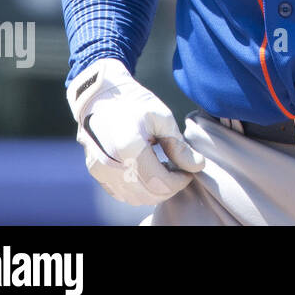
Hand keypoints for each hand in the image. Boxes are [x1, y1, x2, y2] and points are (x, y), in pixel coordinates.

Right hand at [66, 58, 204, 205]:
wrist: (101, 96)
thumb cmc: (134, 103)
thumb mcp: (162, 117)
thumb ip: (179, 146)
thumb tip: (198, 166)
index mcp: (128, 147)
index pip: (159, 181)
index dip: (179, 181)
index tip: (189, 172)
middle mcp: (110, 163)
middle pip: (148, 194)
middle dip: (169, 187)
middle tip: (179, 171)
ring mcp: (100, 170)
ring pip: (134, 198)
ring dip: (154, 191)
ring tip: (164, 169)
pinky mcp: (96, 172)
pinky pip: (121, 193)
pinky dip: (139, 190)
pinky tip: (148, 171)